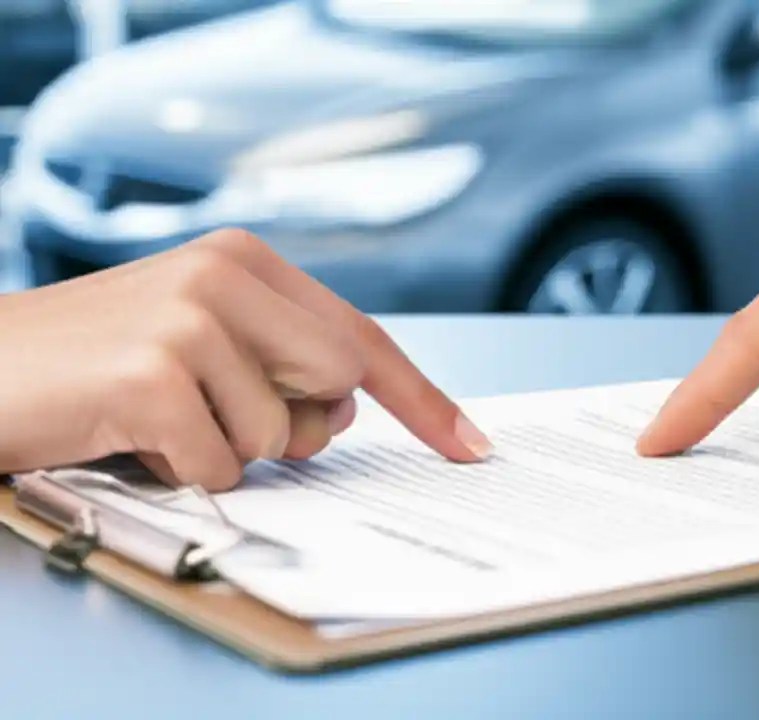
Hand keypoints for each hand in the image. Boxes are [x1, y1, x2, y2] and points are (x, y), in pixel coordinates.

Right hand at [0, 229, 490, 489]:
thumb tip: (342, 415)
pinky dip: (182, 472)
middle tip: (224, 418)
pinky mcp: (153, 374)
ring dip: (224, 451)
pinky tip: (131, 436)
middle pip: (339, 385)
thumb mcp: (199, 341)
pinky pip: (220, 466)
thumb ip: (280, 362)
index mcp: (247, 260)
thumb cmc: (94, 364)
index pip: (362, 336)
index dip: (421, 397)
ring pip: (279, 435)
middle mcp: (226, 274)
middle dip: (300, 427)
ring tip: (158, 419)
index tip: (469, 444)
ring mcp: (190, 319)